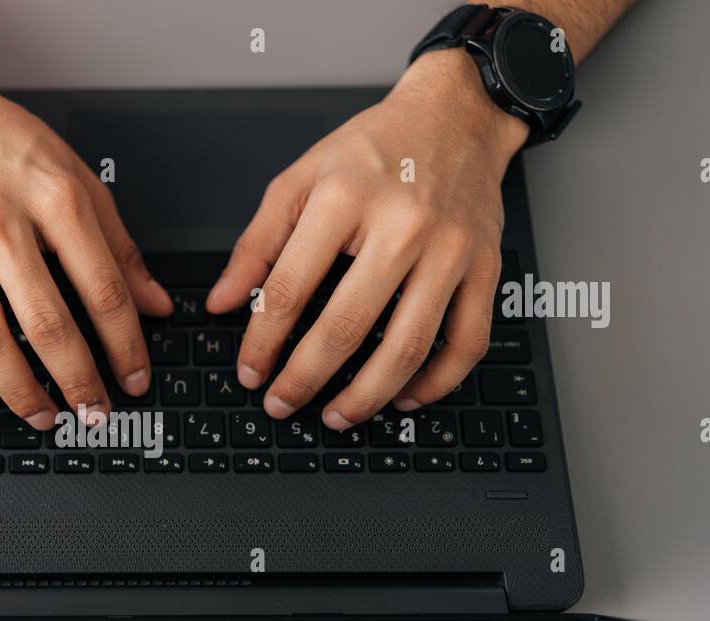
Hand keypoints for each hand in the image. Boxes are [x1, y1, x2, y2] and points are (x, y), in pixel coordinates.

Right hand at [0, 62, 171, 428]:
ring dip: (20, 391)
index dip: (124, 345)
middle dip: (77, 380)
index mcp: (54, 198)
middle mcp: (0, 220)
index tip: (136, 380)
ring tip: (45, 417)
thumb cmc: (5, 145)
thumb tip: (157, 307)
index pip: (102, 289)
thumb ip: (119, 247)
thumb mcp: (78, 178)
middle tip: (96, 413)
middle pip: (46, 322)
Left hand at [206, 49, 529, 428]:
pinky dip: (436, 383)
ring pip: (409, 346)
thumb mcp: (301, 178)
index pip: (289, 289)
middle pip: (346, 326)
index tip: (249, 372)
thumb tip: (223, 303)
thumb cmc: (375, 148)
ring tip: (337, 417)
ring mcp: (451, 249)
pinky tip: (404, 397)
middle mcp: (402, 224)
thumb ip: (257, 243)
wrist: (456, 115)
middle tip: (282, 405)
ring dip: (368, 396)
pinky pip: (467, 342)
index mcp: (344, 198)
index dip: (261, 342)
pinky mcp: (486, 267)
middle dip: (305, 380)